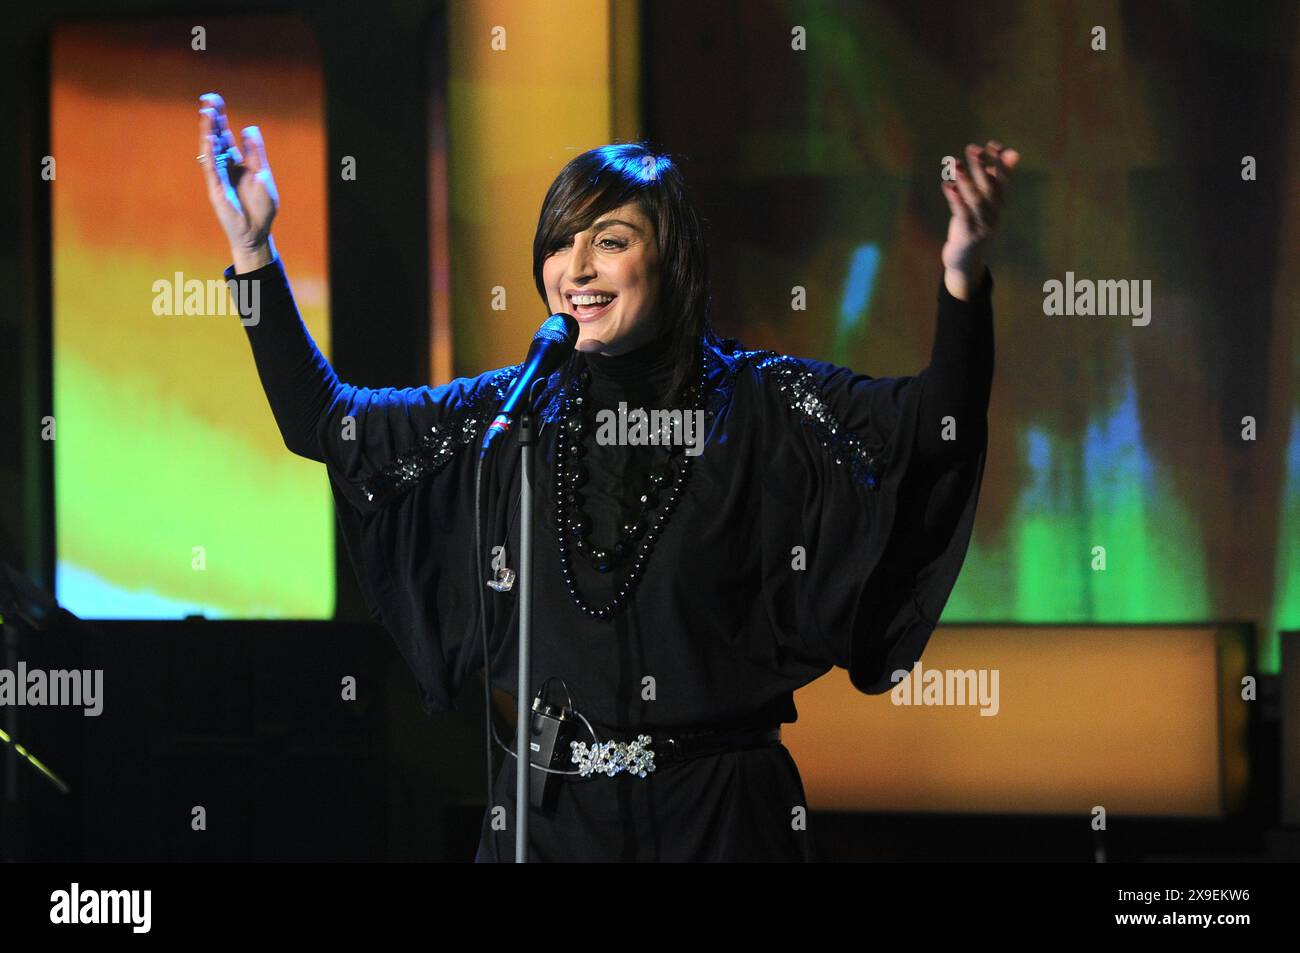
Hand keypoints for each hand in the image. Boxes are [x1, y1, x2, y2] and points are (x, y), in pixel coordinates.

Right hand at [198, 92, 278, 269]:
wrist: (257, 231)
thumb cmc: (261, 206)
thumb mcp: (262, 174)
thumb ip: (255, 153)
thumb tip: (248, 128)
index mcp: (237, 161)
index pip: (225, 135)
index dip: (220, 119)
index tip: (214, 101)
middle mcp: (225, 166)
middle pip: (215, 138)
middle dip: (211, 119)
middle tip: (207, 99)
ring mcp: (218, 176)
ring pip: (210, 150)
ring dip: (208, 131)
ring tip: (206, 113)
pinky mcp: (215, 189)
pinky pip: (211, 168)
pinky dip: (210, 154)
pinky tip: (209, 139)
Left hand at [941, 140, 1019, 296]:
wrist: (966, 260)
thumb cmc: (973, 224)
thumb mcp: (983, 201)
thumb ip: (992, 178)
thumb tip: (1008, 153)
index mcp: (1000, 203)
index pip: (1004, 179)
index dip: (1000, 162)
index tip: (993, 145)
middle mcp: (995, 213)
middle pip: (989, 187)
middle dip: (981, 167)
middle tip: (972, 149)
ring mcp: (983, 225)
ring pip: (975, 199)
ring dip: (966, 180)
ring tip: (955, 164)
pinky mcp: (968, 236)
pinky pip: (962, 214)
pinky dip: (955, 198)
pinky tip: (947, 185)